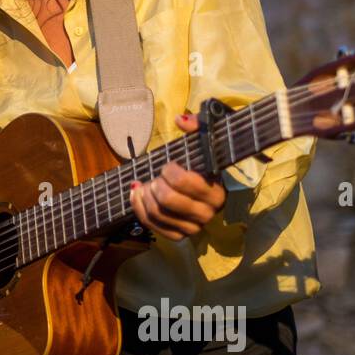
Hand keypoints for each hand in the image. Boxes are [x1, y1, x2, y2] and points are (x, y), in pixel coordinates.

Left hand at [129, 112, 225, 241]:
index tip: (168, 164)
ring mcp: (193, 227)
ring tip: (145, 183)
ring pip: (157, 212)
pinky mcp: (178, 235)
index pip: (184, 182)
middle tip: (156, 176)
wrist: (202, 187)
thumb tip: (180, 120)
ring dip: (144, 195)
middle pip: (167, 199)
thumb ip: (197, 127)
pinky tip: (137, 193)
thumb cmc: (199, 164)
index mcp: (217, 192)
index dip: (169, 171)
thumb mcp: (203, 143)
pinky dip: (138, 207)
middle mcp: (207, 213)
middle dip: (155, 183)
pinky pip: (152, 225)